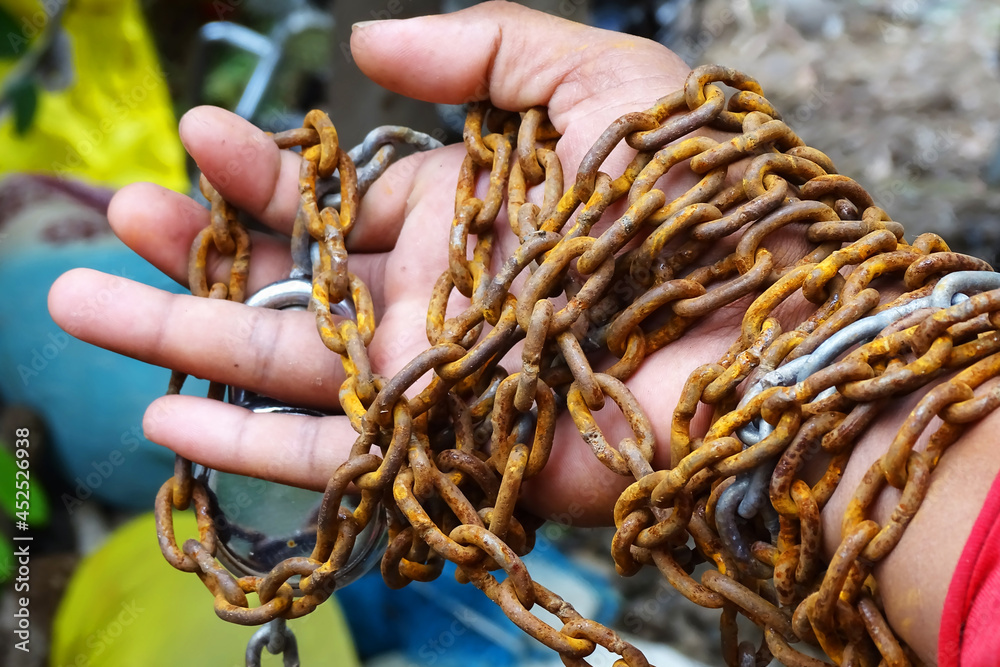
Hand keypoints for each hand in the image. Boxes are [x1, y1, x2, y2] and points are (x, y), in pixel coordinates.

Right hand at [49, 2, 737, 524]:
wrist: (766, 335)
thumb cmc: (699, 204)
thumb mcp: (599, 80)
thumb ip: (488, 47)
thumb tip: (365, 41)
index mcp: (468, 216)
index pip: (343, 199)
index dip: (268, 171)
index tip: (200, 135)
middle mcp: (440, 298)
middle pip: (295, 278)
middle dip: (202, 248)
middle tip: (121, 216)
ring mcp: (437, 379)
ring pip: (290, 363)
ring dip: (187, 337)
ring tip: (85, 306)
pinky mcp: (450, 452)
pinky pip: (333, 455)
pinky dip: (250, 442)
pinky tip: (167, 416)